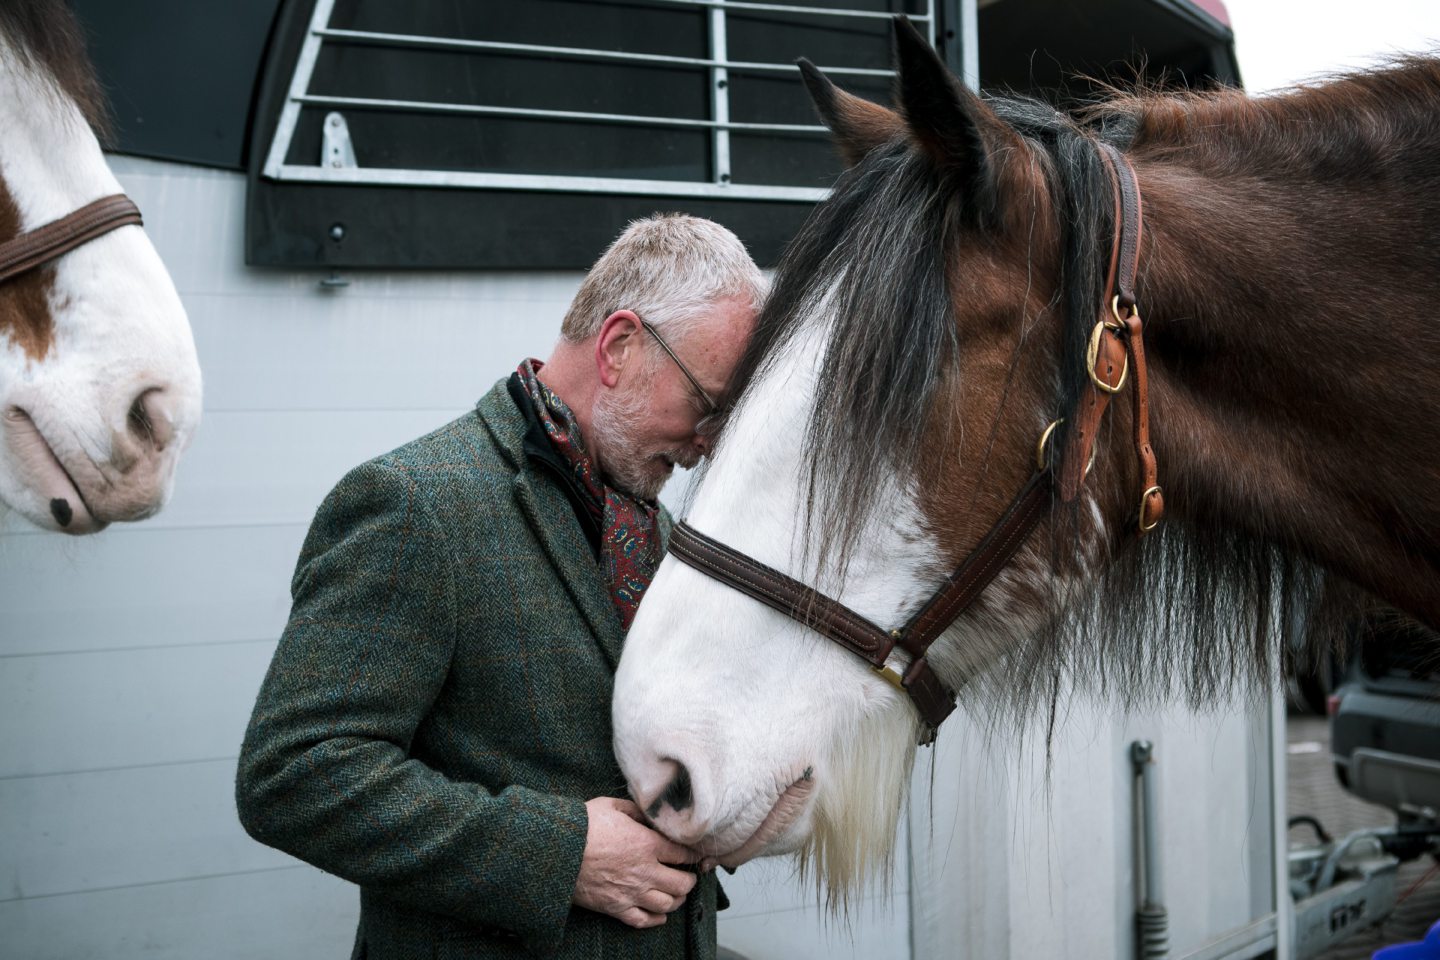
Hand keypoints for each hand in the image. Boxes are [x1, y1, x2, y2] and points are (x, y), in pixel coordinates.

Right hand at [573, 797, 699, 928]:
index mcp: (647, 844)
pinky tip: (659, 915)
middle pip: (682, 884)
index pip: (683, 854)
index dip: (693, 854)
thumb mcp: (613, 806)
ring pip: (667, 905)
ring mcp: (631, 892)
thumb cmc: (583, 826)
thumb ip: (636, 811)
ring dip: (676, 900)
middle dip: (689, 880)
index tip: (696, 854)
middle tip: (688, 876)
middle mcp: (645, 871)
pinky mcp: (616, 907)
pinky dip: (656, 920)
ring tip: (676, 894)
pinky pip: (643, 921)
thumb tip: (649, 814)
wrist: (557, 850)